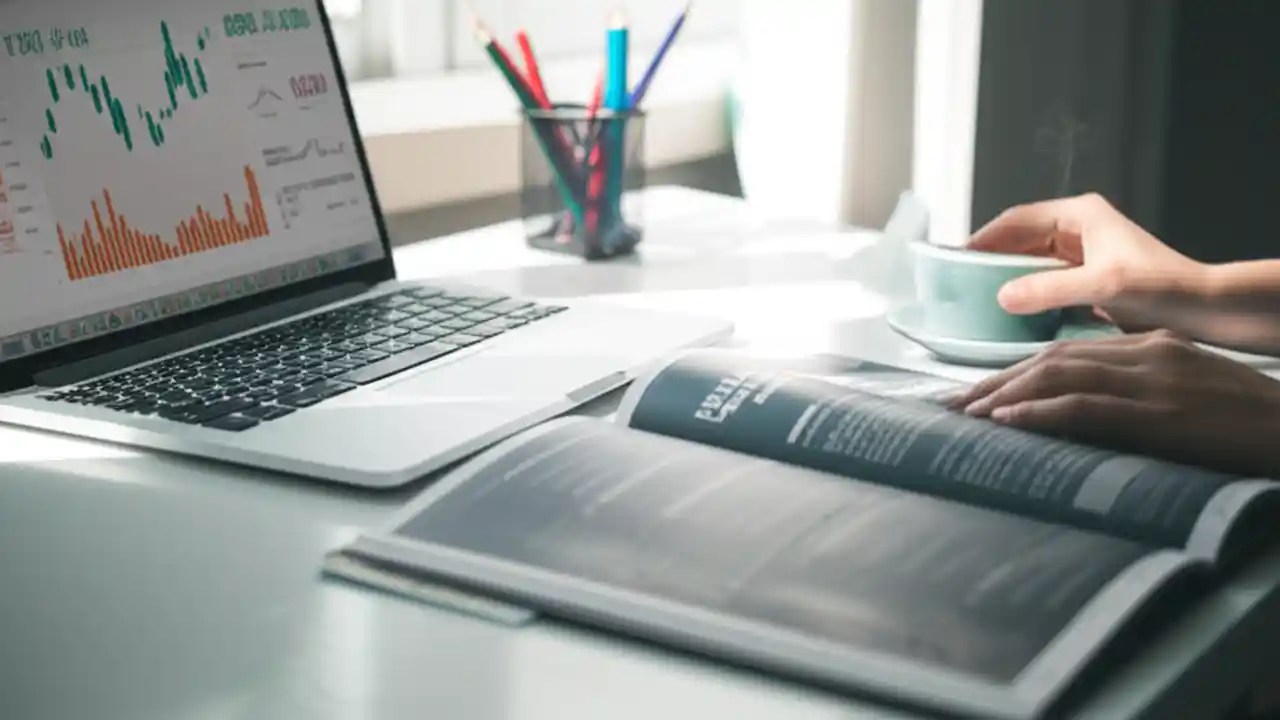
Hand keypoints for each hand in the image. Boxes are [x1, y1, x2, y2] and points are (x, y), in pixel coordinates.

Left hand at [951, 330, 1279, 476]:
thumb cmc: (1248, 419)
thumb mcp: (1191, 390)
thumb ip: (1142, 390)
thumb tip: (1087, 411)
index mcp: (1152, 345)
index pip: (1068, 351)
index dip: (1018, 369)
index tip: (982, 390)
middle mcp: (1146, 355)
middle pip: (1054, 358)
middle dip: (998, 380)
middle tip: (954, 403)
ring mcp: (1152, 383)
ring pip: (1059, 376)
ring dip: (1005, 394)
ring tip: (966, 413)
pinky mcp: (1159, 415)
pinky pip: (1084, 408)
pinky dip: (1039, 412)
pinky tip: (1006, 421)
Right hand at [968, 193, 1208, 330]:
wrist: (1205, 308)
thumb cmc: (1163, 288)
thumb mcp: (1101, 286)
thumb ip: (1048, 290)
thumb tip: (1001, 295)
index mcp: (1081, 215)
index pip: (1016, 220)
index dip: (983, 238)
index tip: (955, 259)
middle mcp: (1080, 228)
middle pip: (1019, 239)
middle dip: (990, 258)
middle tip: (960, 282)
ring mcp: (1084, 253)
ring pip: (1030, 260)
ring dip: (1006, 277)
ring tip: (978, 298)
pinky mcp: (1089, 278)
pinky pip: (1045, 280)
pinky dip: (1025, 292)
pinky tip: (1012, 311)